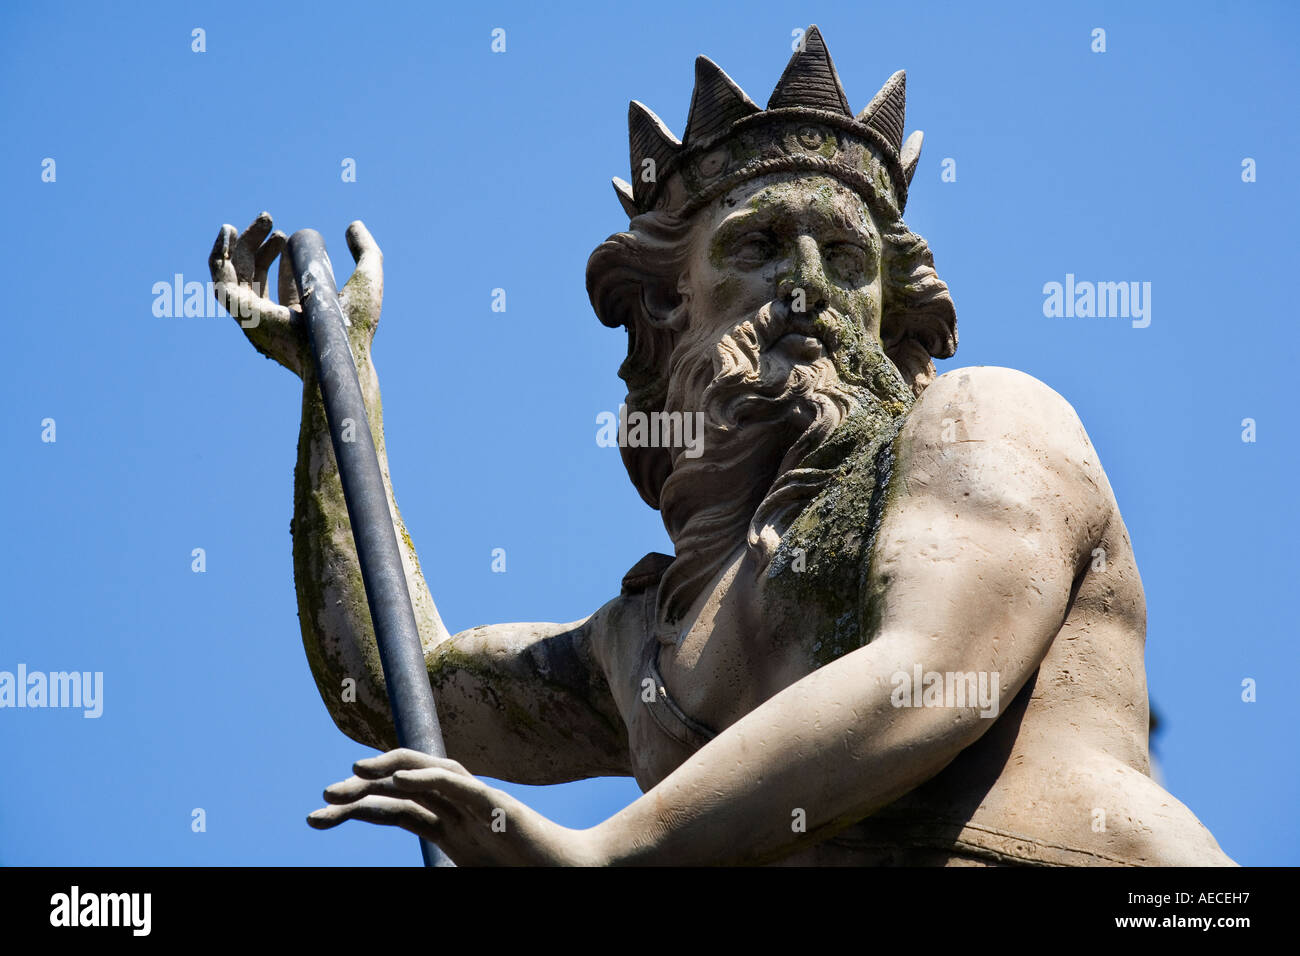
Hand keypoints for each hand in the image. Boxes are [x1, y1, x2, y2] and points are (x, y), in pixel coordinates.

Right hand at [208, 213, 384, 378]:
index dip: (277, 256)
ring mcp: (254, 318)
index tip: (285, 234)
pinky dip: (218, 255)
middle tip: (269, 220)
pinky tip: (227, 232)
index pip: (280, 285)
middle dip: (257, 245)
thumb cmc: (354, 325)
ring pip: (236, 276)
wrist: (338, 347)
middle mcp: (271, 320)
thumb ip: (367, 252)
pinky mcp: (242, 313)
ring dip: (242, 245)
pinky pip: (220, 281)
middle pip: (254, 276)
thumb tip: (354, 224)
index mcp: (295, 318)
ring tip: (261, 220)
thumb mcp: (366, 279)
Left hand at [307, 748, 605, 865]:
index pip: (394, 806)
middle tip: (320, 800)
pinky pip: (456, 786)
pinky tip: (395, 779)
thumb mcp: (466, 871)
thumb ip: (441, 865)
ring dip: (385, 770)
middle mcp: (458, 809)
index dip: (356, 805)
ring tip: (351, 773)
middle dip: (358, 787)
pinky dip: (426, 778)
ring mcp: (477, 804)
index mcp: (449, 826)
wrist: (574, 873)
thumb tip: (422, 872)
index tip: (320, 814)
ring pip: (425, 774)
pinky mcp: (498, 807)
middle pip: (401, 787)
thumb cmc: (525, 875)